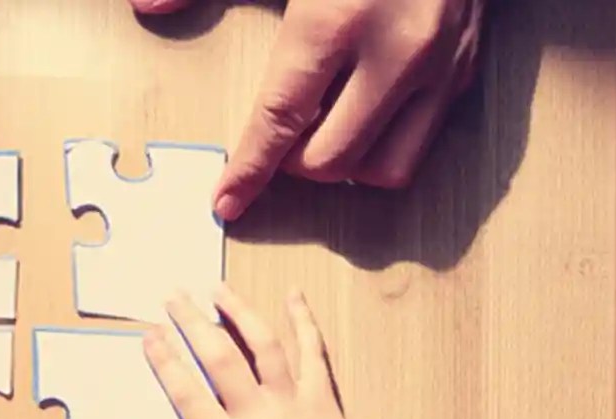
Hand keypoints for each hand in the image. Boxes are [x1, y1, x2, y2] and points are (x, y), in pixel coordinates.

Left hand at [129, 0, 483, 220]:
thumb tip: (147, 4)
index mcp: (337, 19)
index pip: (281, 118)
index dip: (249, 169)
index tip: (227, 202)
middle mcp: (396, 50)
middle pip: (331, 160)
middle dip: (293, 164)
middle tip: (277, 139)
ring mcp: (442, 63)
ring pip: (386, 168)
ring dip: (344, 165)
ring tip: (322, 131)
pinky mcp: (469, 67)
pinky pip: (423, 141)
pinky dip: (384, 145)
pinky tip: (361, 116)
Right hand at [130, 288, 385, 418]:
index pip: (188, 395)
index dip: (166, 361)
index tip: (150, 334)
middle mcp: (259, 416)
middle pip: (220, 357)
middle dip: (192, 322)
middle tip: (172, 296)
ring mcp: (293, 402)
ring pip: (263, 344)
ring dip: (239, 311)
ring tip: (217, 288)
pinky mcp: (321, 397)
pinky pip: (312, 351)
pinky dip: (304, 319)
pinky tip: (294, 295)